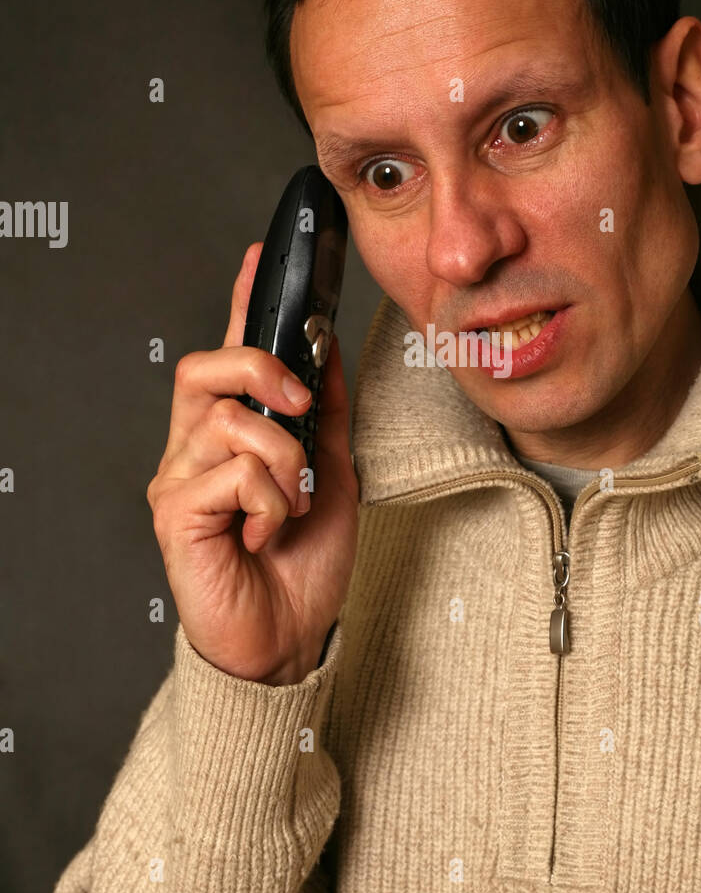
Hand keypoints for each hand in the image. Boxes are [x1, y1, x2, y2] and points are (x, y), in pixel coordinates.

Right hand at [146, 242, 358, 682]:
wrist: (289, 637)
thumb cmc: (303, 562)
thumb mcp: (333, 472)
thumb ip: (326, 414)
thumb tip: (327, 351)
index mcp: (234, 433)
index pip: (231, 353)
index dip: (245, 302)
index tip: (263, 255)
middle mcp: (196, 448)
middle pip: (205, 367)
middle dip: (259, 368)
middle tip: (298, 400)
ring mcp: (180, 479)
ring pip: (228, 421)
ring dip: (282, 458)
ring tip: (293, 501)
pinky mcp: (175, 514)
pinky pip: (230, 473)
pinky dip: (269, 501)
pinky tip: (264, 534)